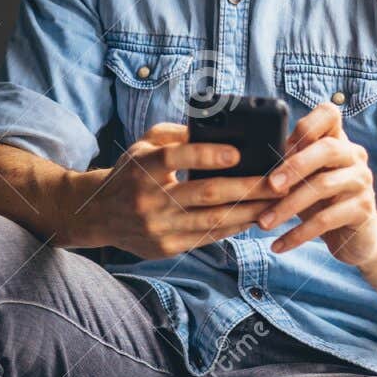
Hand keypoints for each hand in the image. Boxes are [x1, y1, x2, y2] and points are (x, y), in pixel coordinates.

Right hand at [67, 123, 278, 257]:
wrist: (99, 214)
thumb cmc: (131, 172)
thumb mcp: (145, 144)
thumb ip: (178, 134)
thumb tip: (218, 128)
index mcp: (143, 167)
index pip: (176, 158)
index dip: (208, 155)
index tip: (238, 153)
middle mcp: (149, 199)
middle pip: (205, 193)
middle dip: (247, 188)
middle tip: (277, 181)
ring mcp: (158, 227)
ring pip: (212, 220)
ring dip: (248, 211)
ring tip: (275, 201)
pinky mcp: (165, 248)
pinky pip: (207, 238)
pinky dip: (233, 228)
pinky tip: (253, 217)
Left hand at [257, 103, 376, 264]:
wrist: (359, 237)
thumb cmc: (323, 202)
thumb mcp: (306, 179)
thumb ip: (288, 164)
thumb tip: (248, 160)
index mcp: (338, 141)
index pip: (329, 114)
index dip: (307, 124)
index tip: (284, 145)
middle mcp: (354, 156)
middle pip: (327, 149)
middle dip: (294, 166)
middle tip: (270, 186)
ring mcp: (362, 182)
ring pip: (323, 187)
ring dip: (288, 206)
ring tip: (264, 223)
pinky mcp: (363, 210)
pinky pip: (326, 220)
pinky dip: (298, 234)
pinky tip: (279, 244)